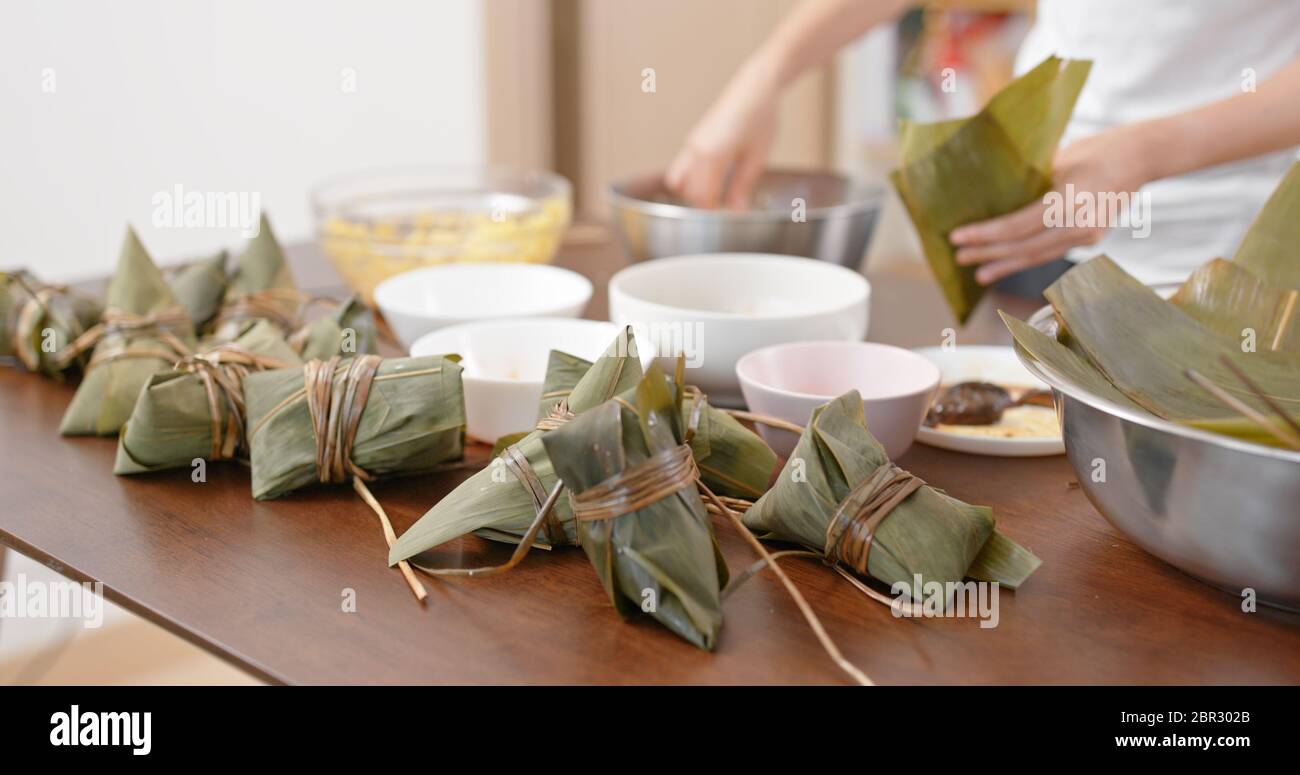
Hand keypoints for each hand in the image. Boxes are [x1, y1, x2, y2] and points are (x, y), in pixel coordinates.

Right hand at [665, 66, 777, 209]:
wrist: (755, 88)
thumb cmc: (760, 118)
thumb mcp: (757, 157)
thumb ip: (743, 186)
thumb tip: (737, 211)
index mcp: (712, 156)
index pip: (704, 197)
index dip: (715, 211)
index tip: (728, 215)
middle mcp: (696, 150)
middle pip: (690, 193)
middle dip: (705, 204)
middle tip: (726, 206)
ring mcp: (691, 144)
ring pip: (680, 182)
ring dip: (694, 192)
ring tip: (717, 193)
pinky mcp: (692, 140)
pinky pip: (681, 168)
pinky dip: (689, 180)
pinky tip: (709, 180)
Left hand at [949, 127, 1152, 284]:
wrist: (1142, 156)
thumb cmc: (1097, 149)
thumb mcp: (1059, 159)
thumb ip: (1028, 182)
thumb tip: (989, 197)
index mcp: (1068, 202)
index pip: (1017, 226)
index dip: (985, 235)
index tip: (957, 237)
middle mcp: (1079, 226)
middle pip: (1023, 247)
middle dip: (988, 254)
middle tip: (959, 258)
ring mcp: (1087, 236)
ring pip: (1036, 256)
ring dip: (1005, 265)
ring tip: (979, 274)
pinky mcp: (1089, 240)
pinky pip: (1049, 253)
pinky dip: (1025, 259)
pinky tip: (1006, 264)